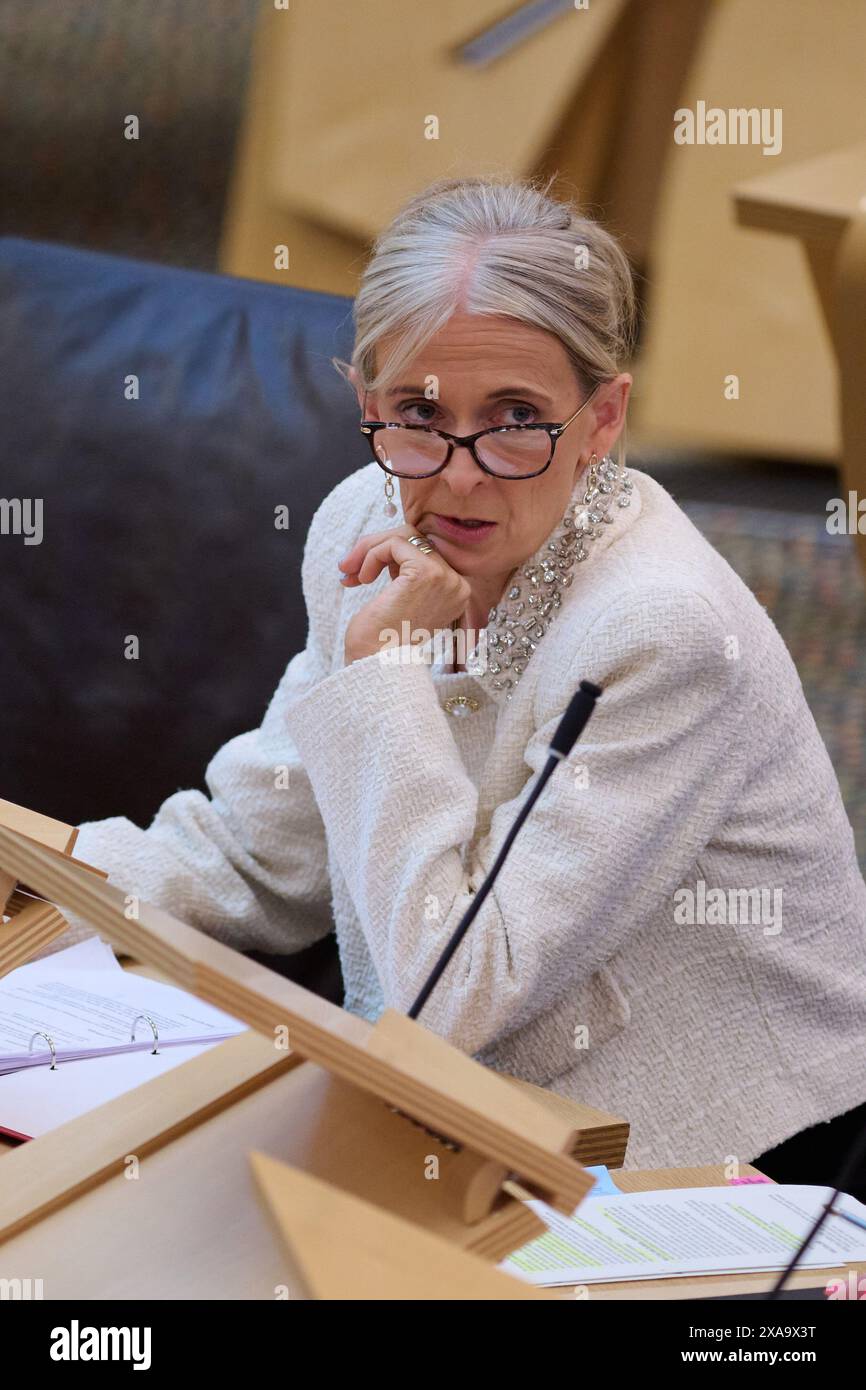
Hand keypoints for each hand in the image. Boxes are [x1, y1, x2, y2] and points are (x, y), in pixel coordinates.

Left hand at [338, 524, 470, 663]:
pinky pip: (394, 543)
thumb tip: (384, 543)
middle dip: (374, 547)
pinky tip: (362, 580)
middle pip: (415, 539)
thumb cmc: (380, 641)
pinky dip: (371, 555)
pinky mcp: (426, 573)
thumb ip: (402, 572)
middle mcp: (456, 583)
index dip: (386, 555)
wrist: (374, 665)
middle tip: (346, 566)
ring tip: (350, 574)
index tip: (359, 574)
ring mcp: (444, 577)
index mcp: (454, 590)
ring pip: (403, 537)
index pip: (423, 550)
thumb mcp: (397, 599)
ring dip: (369, 550)